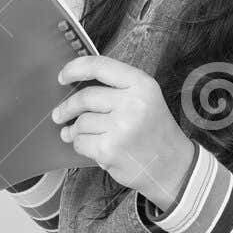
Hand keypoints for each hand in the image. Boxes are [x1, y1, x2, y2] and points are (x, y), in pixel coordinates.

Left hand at [51, 55, 196, 210]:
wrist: (173, 165)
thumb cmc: (154, 130)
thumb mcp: (145, 98)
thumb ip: (117, 87)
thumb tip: (74, 86)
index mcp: (141, 84)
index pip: (99, 66)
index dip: (74, 69)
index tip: (62, 77)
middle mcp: (132, 103)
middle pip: (84, 97)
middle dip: (67, 107)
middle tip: (59, 114)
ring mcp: (121, 127)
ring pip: (80, 122)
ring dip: (75, 130)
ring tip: (77, 134)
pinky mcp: (109, 149)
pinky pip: (80, 142)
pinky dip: (80, 145)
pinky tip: (90, 146)